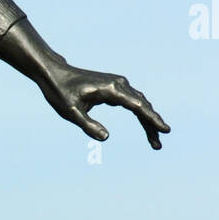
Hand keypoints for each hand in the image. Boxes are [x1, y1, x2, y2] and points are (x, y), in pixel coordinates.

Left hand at [39, 63, 170, 148]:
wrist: (54, 74)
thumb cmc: (60, 92)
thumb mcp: (71, 112)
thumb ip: (88, 125)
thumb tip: (106, 138)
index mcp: (111, 89)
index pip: (137, 106)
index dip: (152, 119)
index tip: (165, 130)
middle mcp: (118, 84)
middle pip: (142, 105)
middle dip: (152, 124)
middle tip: (158, 145)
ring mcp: (117, 84)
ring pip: (139, 103)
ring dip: (148, 120)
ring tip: (154, 141)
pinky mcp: (114, 87)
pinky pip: (132, 101)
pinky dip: (139, 113)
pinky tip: (145, 126)